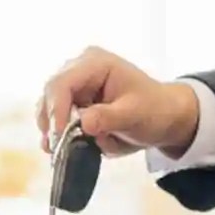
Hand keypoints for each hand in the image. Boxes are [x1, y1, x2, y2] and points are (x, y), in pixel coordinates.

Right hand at [37, 46, 199, 157]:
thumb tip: (84, 124)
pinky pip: (57, 117)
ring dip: (54, 129)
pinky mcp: (73, 101)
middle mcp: (79, 69)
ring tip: (60, 151)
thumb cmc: (154, 110)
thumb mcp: (136, 115)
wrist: (164, 118)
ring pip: (49, 107)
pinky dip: (60, 133)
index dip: (57, 110)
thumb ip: (109, 118)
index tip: (59, 136)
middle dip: (52, 122)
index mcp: (95, 63)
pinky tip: (65, 147)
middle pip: (51, 94)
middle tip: (56, 148)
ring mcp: (74, 85)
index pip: (63, 83)